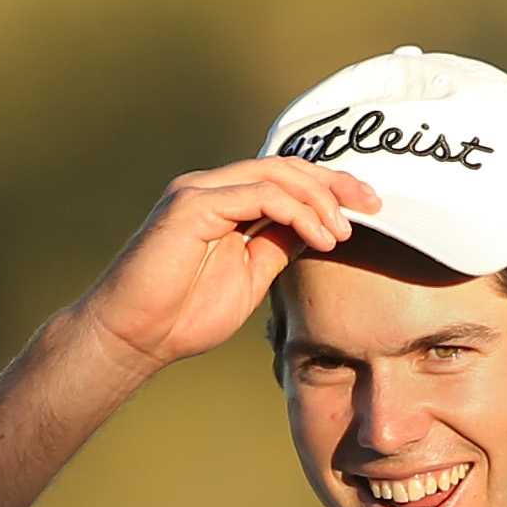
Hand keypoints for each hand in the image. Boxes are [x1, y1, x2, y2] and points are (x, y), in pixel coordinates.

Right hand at [67, 158, 379, 377]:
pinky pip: (258, 194)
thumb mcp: (250, 278)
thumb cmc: (181, 317)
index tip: (369, 208)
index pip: (287, 178)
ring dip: (319, 201)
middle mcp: (211, 188)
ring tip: (342, 233)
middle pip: (288, 167)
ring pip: (276, 175)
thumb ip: (278, 247)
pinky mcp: (191, 204)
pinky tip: (317, 235)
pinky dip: (295, 210)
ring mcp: (199, 191)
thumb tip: (317, 229)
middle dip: (336, 184)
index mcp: (224, 202)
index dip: (331, 187)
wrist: (133, 339)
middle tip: (372, 206)